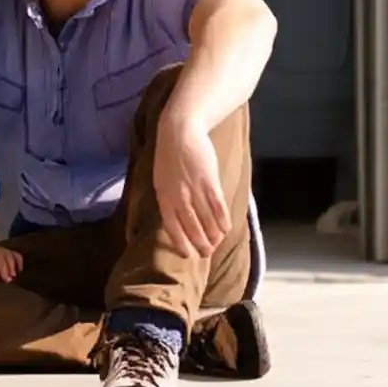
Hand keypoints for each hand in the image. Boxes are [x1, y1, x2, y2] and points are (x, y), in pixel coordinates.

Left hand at [0, 244, 23, 282]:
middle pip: (1, 258)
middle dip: (4, 269)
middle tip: (6, 280)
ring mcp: (4, 250)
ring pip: (10, 256)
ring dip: (12, 266)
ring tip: (13, 276)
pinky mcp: (10, 252)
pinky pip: (17, 255)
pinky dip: (19, 262)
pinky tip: (19, 270)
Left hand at [152, 116, 230, 257]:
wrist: (179, 131)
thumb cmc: (169, 155)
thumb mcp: (161, 178)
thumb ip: (168, 197)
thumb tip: (174, 216)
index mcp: (163, 196)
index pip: (171, 226)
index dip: (180, 242)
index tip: (187, 255)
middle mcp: (178, 196)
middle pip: (191, 227)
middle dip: (199, 243)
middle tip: (206, 255)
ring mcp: (194, 190)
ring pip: (206, 220)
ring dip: (213, 236)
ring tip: (217, 245)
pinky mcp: (209, 182)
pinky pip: (217, 207)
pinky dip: (222, 220)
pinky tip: (226, 230)